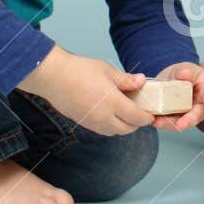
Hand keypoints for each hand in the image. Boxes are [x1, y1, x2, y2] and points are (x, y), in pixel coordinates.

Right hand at [16, 46, 153, 136]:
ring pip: (114, 132)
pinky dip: (111, 127)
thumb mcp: (107, 70)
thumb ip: (126, 80)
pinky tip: (110, 114)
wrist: (53, 77)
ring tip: (126, 114)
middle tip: (140, 114)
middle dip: (136, 124)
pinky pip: (102, 130)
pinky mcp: (83, 123)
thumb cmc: (79, 70)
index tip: (151, 115)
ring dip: (123, 126)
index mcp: (113, 103)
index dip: (146, 118)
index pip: (136, 117)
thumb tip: (141, 81)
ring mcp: (92, 122)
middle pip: (127, 129)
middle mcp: (103, 117)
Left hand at [148, 61, 203, 130]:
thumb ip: (184, 71)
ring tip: (158, 122)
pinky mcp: (175, 117)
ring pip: (181, 121)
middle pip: (197, 115)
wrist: (171, 78)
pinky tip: (155, 121)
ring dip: (170, 124)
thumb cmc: (184, 73)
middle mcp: (199, 104)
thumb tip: (184, 73)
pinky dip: (162, 122)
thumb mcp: (185, 68)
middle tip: (181, 125)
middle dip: (189, 121)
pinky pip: (169, 122)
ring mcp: (187, 113)